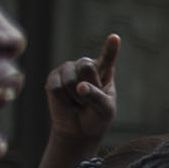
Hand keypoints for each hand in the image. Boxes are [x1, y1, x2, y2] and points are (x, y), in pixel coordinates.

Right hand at [44, 36, 117, 151]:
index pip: (108, 57)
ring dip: (76, 98)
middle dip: (88, 88)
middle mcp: (86, 66)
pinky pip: (56, 88)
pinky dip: (64, 101)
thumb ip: (97, 98)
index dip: (110, 48)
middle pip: (86, 67)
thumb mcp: (105, 110)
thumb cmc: (96, 117)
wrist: (78, 129)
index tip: (115, 37)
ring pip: (70, 80)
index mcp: (104, 71)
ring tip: (79, 102)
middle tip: (89, 99)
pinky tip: (69, 104)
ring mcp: (68, 70)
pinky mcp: (53, 78)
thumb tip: (80, 86)